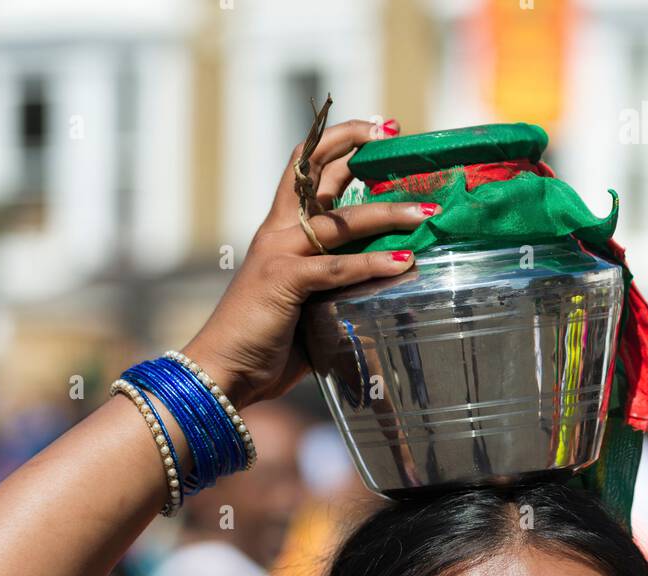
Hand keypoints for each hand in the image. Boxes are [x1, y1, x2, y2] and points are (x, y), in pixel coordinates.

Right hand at [182, 118, 438, 407]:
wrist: (223, 370)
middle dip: (356, 143)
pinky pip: (337, 267)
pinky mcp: (284, 281)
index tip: (377, 133)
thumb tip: (382, 291)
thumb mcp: (306, 306)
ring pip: (340, 220)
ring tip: (425, 212)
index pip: (307, 168)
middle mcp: (278, 232)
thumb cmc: (264, 344)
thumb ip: (337, 289)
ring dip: (387, 213)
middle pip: (315, 168)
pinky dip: (372, 263)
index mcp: (280, 232)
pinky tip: (404, 261)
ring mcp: (280, 253)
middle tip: (394, 133)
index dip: (340, 143)